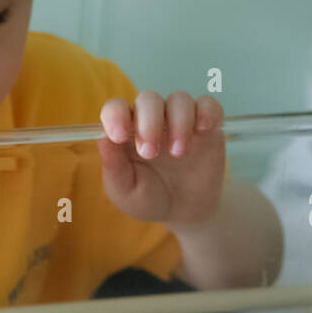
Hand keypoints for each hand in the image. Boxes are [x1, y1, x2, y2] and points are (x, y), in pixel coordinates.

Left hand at [98, 91, 224, 226]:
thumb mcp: (125, 191)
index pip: (116, 108)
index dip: (115, 115)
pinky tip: (203, 130)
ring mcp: (180, 120)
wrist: (185, 213)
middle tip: (150, 152)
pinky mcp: (206, 126)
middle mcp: (152, 120)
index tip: (119, 136)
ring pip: (180, 99)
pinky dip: (207, 112)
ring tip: (178, 152)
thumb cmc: (149, 199)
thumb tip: (102, 139)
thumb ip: (114, 167)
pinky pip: (208, 105)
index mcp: (127, 132)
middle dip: (148, 122)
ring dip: (179, 121)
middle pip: (149, 99)